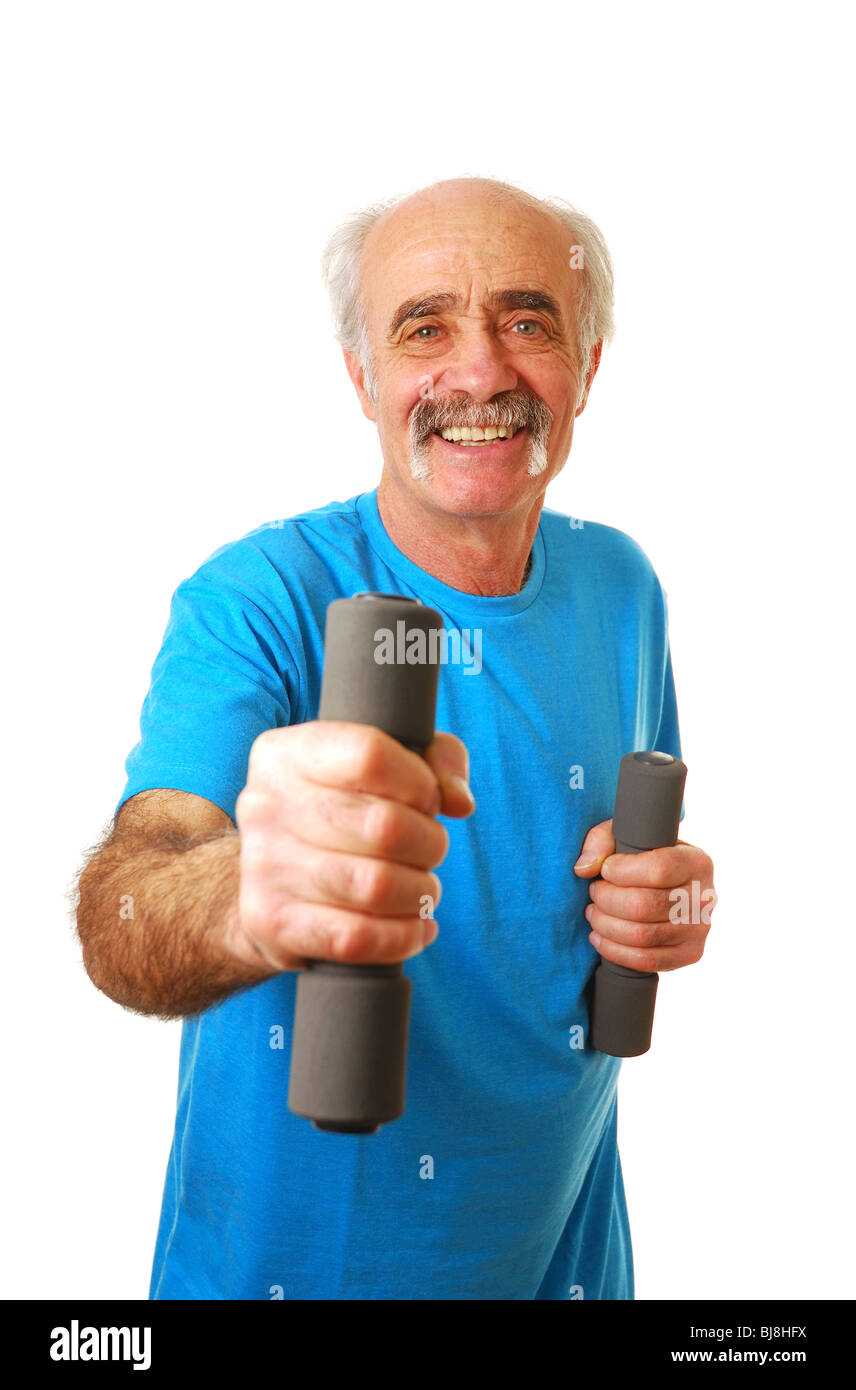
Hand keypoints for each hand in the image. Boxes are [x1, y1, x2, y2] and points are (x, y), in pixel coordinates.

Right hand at [232, 723, 473, 971]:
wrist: (269, 887)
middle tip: (429, 851)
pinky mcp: (273, 923)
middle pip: (384, 826)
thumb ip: (436, 759)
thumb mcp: (383, 767)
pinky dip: (403, 937)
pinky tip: (415, 928)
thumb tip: (458, 801)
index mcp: (286, 753)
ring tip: (423, 889)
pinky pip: (358, 937)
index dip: (419, 783)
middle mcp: (265, 805)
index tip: (426, 800)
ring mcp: (264, 867)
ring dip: (420, 892)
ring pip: (377, 886)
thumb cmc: (341, 815)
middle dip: (430, 844)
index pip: (370, 755)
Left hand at [573, 821, 715, 971]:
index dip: (622, 871)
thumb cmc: (641, 858)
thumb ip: (601, 841)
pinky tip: (599, 937)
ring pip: (642, 936)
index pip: (659, 869)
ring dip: (606, 925)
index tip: (605, 869)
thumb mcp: (624, 835)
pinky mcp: (690, 954)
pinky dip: (614, 951)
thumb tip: (584, 869)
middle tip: (594, 892)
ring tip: (593, 913)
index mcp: (696, 861)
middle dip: (607, 900)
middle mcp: (705, 897)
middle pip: (646, 906)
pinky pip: (647, 961)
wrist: (666, 886)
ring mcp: (700, 929)